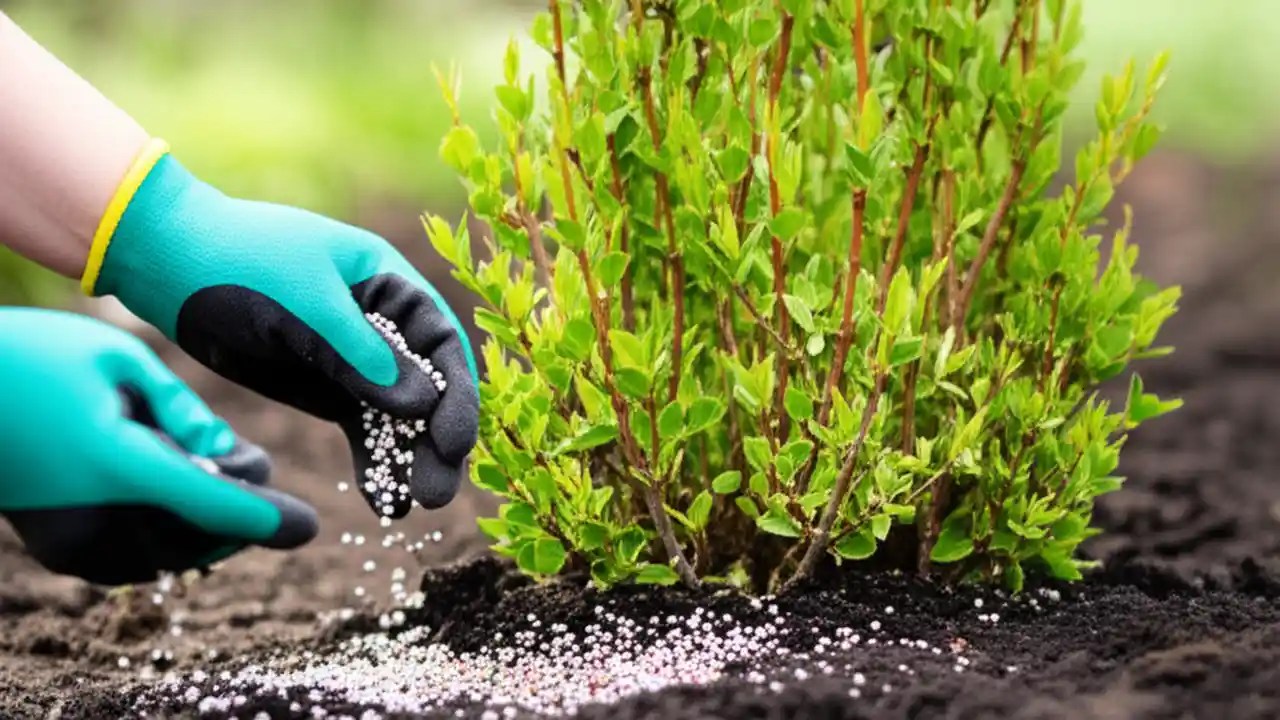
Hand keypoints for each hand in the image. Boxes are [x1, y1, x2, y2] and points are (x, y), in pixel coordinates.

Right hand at [0, 308, 316, 585]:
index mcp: (116, 460)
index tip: (308, 527)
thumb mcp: (119, 357)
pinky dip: (173, 538)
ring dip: (211, 528)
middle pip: (199, 535)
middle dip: (242, 512)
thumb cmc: (37, 360)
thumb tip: (231, 458)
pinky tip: (182, 502)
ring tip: (226, 482)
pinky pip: (138, 560)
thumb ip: (182, 409)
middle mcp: (94, 513)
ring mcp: (73, 541)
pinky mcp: (60, 551)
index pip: (209, 503)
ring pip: (172, 554)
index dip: (264, 517)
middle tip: (259, 474)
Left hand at [85, 144, 479, 516]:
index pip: (441, 342)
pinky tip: (384, 503)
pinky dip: (375, 464)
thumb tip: (423, 406)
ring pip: (400, 416)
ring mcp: (357, 358)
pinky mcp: (327, 387)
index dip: (457, 393)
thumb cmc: (241, 260)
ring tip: (421, 506)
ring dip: (411, 459)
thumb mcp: (304, 302)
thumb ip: (362, 354)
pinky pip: (363, 429)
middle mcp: (384, 323)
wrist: (169, 261)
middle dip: (437, 440)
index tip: (455, 442)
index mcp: (389, 283)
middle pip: (430, 386)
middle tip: (440, 494)